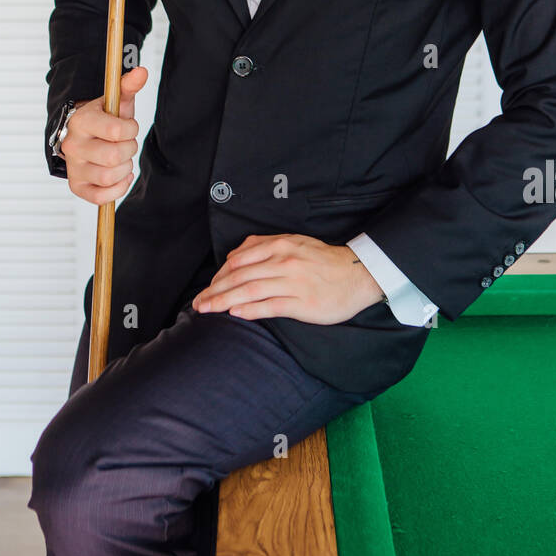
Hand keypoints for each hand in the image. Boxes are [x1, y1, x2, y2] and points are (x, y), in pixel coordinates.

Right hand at [60, 65, 147, 204]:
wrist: (81, 135)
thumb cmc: (103, 118)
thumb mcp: (114, 101)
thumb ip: (127, 86)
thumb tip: (142, 72)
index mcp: (82, 121)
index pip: (117, 131)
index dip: (131, 130)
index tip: (127, 127)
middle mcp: (73, 145)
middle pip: (114, 156)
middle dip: (129, 150)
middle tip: (125, 144)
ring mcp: (73, 167)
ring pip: (108, 176)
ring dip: (124, 168)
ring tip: (121, 159)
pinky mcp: (76, 186)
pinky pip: (101, 197)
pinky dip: (117, 188)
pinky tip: (119, 175)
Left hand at [191, 233, 384, 324]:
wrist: (356, 274)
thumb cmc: (323, 260)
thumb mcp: (294, 242)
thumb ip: (264, 246)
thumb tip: (234, 256)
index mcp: (280, 245)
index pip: (239, 260)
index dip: (219, 276)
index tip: (207, 288)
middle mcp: (284, 261)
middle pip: (240, 276)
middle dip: (215, 291)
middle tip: (198, 303)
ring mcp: (293, 282)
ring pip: (250, 290)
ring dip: (224, 301)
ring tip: (208, 310)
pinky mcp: (302, 303)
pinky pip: (271, 306)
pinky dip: (250, 309)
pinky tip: (235, 313)